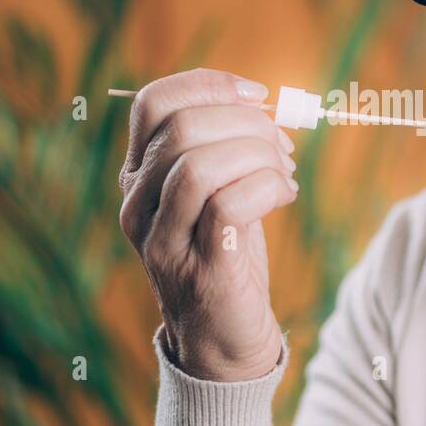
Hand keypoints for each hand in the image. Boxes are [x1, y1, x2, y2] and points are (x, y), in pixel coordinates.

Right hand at [118, 68, 296, 380]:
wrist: (222, 340)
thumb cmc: (224, 255)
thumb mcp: (213, 192)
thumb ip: (220, 147)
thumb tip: (259, 103)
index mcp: (138, 176)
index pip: (153, 103)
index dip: (211, 85)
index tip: (259, 97)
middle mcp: (139, 205)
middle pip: (180, 129)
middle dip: (246, 124)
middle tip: (281, 145)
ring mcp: (164, 240)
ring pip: (199, 166)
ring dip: (258, 155)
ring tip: (284, 171)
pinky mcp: (200, 269)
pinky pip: (228, 205)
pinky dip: (268, 187)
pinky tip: (286, 195)